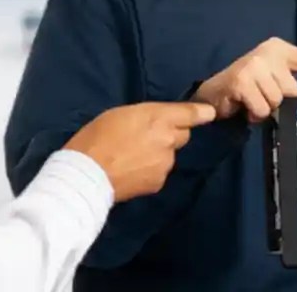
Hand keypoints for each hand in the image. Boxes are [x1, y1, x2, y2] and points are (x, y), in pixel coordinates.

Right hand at [63, 101, 215, 201]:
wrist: (86, 175)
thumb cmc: (96, 137)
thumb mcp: (120, 113)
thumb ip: (146, 115)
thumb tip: (158, 120)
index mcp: (158, 118)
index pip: (191, 114)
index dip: (202, 113)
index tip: (210, 113)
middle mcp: (168, 140)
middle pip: (183, 135)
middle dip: (171, 134)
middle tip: (148, 136)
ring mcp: (165, 163)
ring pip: (170, 155)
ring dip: (160, 153)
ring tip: (134, 156)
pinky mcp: (158, 182)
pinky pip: (160, 172)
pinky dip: (151, 170)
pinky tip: (133, 171)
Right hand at [192, 37, 296, 122]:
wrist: (214, 92)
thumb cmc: (249, 86)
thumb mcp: (274, 78)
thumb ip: (296, 81)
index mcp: (279, 48)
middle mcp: (267, 52)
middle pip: (294, 90)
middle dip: (280, 100)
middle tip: (262, 96)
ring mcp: (253, 65)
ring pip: (278, 101)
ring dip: (265, 108)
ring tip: (252, 100)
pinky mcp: (242, 80)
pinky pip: (262, 108)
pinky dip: (255, 114)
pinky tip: (244, 105)